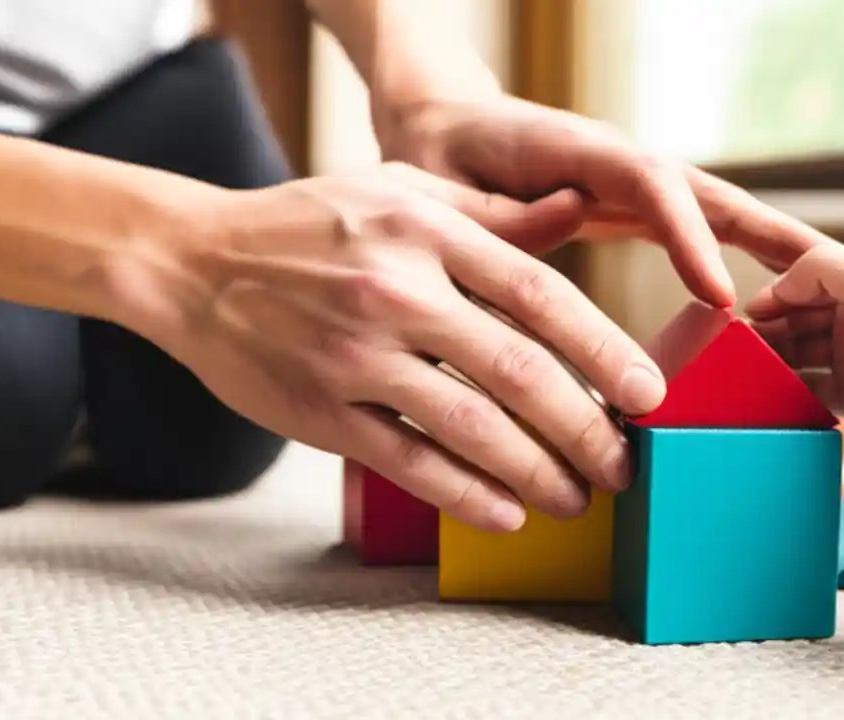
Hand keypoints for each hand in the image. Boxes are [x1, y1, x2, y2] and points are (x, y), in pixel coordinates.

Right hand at [115, 163, 664, 530]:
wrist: (193, 262)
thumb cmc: (307, 226)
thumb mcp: (399, 192)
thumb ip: (490, 213)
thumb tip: (578, 211)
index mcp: (426, 229)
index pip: (540, 295)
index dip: (605, 350)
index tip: (649, 394)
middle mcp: (395, 290)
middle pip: (519, 370)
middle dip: (587, 429)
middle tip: (624, 465)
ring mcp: (354, 354)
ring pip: (471, 427)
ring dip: (537, 473)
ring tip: (575, 498)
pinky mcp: (320, 410)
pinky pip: (409, 461)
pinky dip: (465, 495)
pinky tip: (506, 513)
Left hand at [378, 94, 841, 305]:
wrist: (438, 126)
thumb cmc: (437, 155)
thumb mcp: (448, 186)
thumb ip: (502, 209)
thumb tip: (573, 215)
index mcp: (576, 149)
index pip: (650, 183)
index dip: (688, 236)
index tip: (719, 294)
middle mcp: (615, 162)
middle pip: (703, 192)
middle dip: (765, 233)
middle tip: (823, 278)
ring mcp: (626, 182)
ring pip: (708, 210)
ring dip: (765, 243)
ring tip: (824, 287)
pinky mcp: (626, 204)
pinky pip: (689, 228)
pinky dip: (730, 255)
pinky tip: (760, 296)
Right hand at [744, 243, 843, 429]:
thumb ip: (815, 269)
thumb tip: (773, 290)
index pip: (801, 287)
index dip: (772, 298)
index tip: (744, 313)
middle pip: (795, 325)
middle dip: (766, 333)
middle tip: (734, 347)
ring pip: (799, 362)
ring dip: (772, 364)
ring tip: (742, 372)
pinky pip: (814, 398)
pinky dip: (790, 397)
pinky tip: (766, 396)